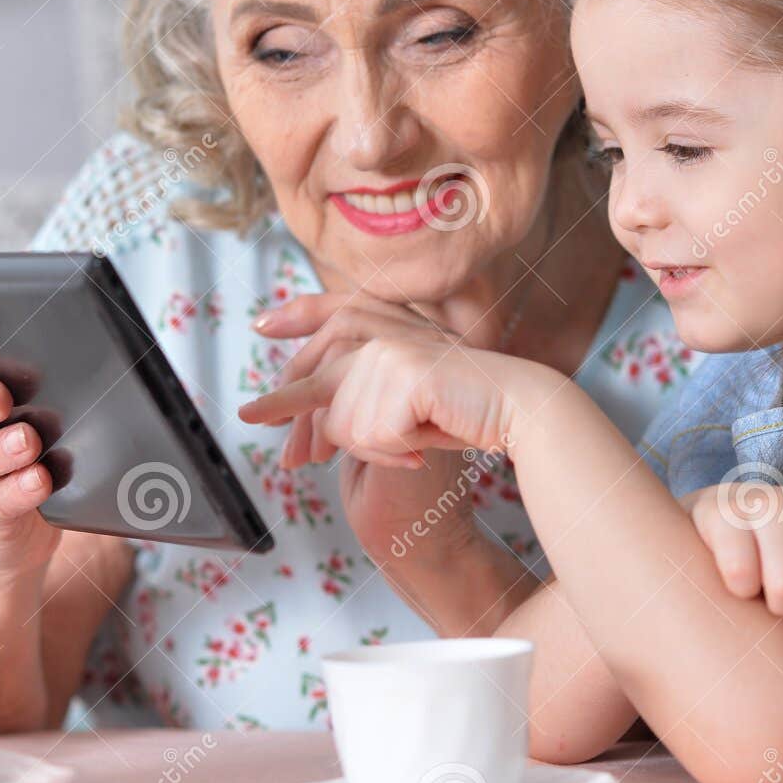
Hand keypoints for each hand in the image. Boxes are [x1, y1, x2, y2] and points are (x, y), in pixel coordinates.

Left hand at [251, 294, 479, 552]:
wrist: (523, 416)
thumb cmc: (468, 415)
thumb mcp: (402, 400)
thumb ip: (360, 390)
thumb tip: (301, 408)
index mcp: (390, 324)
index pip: (329, 317)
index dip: (293, 319)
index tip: (260, 326)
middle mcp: (386, 329)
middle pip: (315, 382)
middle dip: (296, 425)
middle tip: (291, 465)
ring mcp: (392, 349)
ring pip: (338, 421)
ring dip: (368, 451)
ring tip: (408, 452)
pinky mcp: (403, 374)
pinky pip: (364, 436)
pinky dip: (389, 455)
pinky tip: (420, 451)